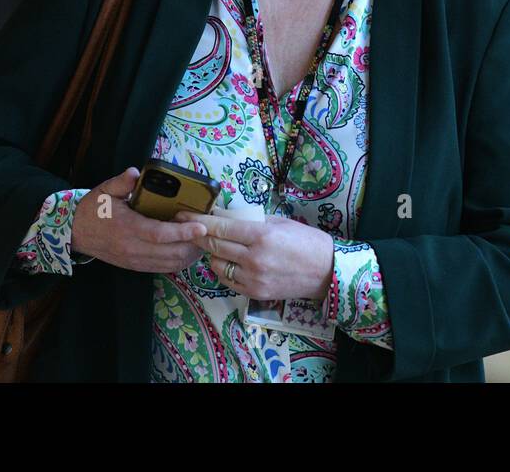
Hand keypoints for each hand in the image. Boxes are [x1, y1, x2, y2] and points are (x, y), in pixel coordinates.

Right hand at [71, 167, 204, 272]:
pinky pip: (164, 268)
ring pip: (170, 264)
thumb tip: (134, 172)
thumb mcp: (104, 191)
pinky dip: (180, 261)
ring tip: (203, 240)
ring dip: (190, 254)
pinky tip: (189, 249)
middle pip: (171, 252)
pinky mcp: (137, 267)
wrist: (76, 233)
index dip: (183, 232)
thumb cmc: (94, 209)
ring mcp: (135, 260)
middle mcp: (133, 248)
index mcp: (127, 228)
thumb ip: (120, 182)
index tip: (201, 225)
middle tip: (210, 231)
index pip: (159, 234)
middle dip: (194, 244)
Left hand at [177, 210, 333, 302]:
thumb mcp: (280, 223)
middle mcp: (254, 258)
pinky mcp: (254, 293)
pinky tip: (230, 262)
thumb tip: (228, 218)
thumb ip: (253, 222)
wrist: (325, 271)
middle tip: (188, 229)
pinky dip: (224, 270)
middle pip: (214, 246)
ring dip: (212, 254)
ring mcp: (253, 278)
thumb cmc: (306, 242)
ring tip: (218, 247)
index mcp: (261, 235)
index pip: (220, 228)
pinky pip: (228, 280)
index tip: (183, 216)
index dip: (199, 221)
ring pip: (217, 265)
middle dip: (198, 236)